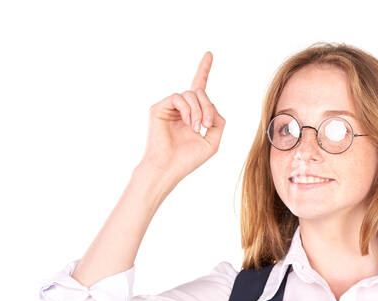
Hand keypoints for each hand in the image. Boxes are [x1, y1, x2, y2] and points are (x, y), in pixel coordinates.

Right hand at [140, 51, 225, 182]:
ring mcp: (169, 107)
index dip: (204, 70)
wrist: (168, 168)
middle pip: (200, 92)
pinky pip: (178, 97)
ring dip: (199, 110)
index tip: (209, 54)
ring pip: (190, 94)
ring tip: (197, 127)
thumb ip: (219, 122)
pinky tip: (188, 123)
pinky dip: (187, 109)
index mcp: (192, 114)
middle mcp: (180, 108)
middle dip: (207, 106)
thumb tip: (213, 108)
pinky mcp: (159, 108)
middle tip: (207, 125)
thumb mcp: (212, 142)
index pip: (199, 88)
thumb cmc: (187, 159)